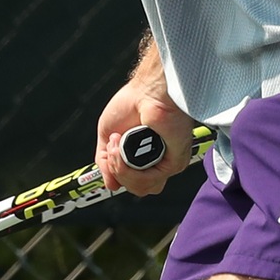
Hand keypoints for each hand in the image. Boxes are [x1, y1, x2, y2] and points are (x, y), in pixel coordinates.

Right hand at [94, 79, 198, 196]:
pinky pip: (147, 180)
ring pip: (141, 188)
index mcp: (146, 158)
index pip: (134, 183)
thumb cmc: (132, 104)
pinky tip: (123, 146)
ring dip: (120, 168)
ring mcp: (166, 163)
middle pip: (137, 189)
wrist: (147, 90)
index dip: (118, 173)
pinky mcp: (173, 162)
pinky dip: (128, 167)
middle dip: (117, 172)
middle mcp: (158, 162)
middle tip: (114, 149)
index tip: (111, 153)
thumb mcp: (108, 136)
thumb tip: (110, 185)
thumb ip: (106, 163)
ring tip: (118, 144)